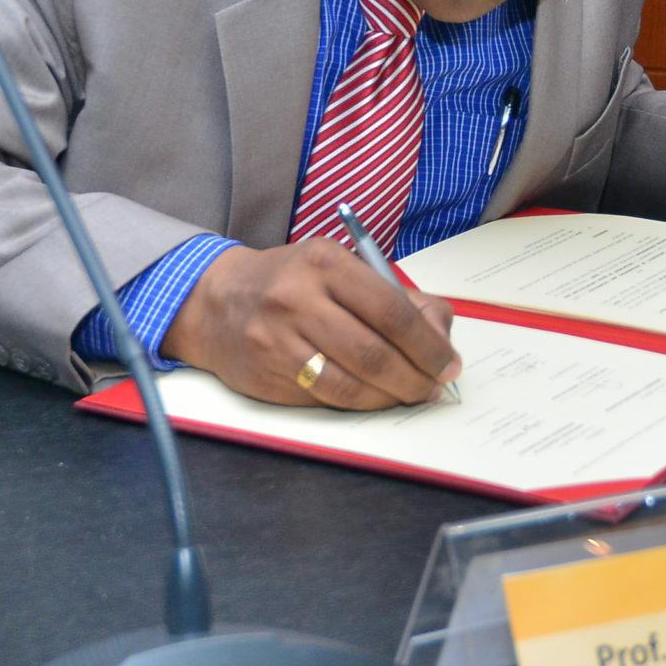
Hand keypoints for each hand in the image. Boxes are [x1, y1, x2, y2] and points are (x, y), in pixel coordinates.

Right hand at [163, 240, 460, 408]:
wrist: (217, 300)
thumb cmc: (293, 282)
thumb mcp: (340, 269)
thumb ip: (395, 297)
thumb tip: (440, 338)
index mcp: (325, 262)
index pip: (391, 310)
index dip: (427, 345)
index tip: (447, 363)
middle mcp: (298, 297)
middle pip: (373, 353)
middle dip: (414, 378)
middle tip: (432, 387)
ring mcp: (277, 339)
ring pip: (349, 384)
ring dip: (389, 397)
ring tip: (407, 395)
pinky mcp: (266, 373)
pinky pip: (324, 399)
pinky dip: (358, 404)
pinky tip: (372, 398)